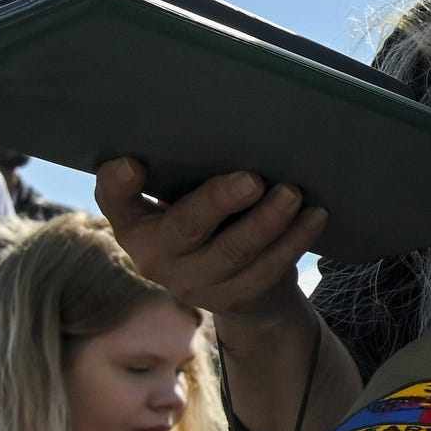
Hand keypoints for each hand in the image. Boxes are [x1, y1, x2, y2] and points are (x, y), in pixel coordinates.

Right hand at [96, 159, 326, 324]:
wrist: (239, 286)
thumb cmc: (209, 221)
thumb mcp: (188, 199)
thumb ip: (191, 175)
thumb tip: (232, 132)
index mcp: (135, 223)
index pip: (115, 202)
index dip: (117, 185)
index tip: (131, 163)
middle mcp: (155, 256)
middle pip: (186, 227)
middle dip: (220, 201)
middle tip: (252, 179)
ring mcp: (193, 284)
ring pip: (234, 252)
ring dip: (268, 221)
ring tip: (292, 193)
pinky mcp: (233, 298)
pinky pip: (268, 269)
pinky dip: (295, 240)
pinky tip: (315, 216)